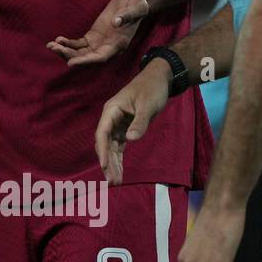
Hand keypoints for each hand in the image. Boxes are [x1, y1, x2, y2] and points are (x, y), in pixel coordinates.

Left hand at [48, 0, 148, 65]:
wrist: (135, 0)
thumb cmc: (139, 4)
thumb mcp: (138, 7)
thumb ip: (129, 15)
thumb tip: (117, 22)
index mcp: (119, 44)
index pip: (100, 58)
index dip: (85, 61)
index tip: (71, 63)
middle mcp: (108, 48)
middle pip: (87, 58)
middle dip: (70, 56)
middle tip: (55, 48)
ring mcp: (100, 43)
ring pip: (81, 53)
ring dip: (66, 51)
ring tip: (50, 45)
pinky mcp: (93, 36)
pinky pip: (79, 44)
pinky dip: (68, 43)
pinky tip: (58, 39)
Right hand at [93, 60, 170, 184]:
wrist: (159, 80)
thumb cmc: (151, 89)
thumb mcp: (147, 105)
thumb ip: (140, 123)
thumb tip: (130, 139)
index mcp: (111, 110)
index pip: (102, 133)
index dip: (102, 150)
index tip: (104, 165)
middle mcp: (111, 118)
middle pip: (105, 143)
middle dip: (108, 162)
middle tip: (112, 181)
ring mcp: (117, 124)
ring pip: (112, 147)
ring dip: (113, 163)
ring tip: (116, 181)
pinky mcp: (126, 128)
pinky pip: (120, 146)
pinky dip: (120, 158)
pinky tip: (120, 171)